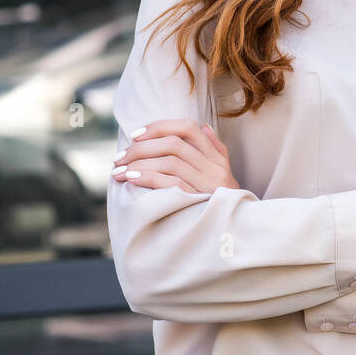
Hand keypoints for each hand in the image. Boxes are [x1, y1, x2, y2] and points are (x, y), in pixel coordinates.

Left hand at [111, 119, 239, 195]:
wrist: (237, 228)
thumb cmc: (223, 200)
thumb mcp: (223, 172)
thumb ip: (214, 149)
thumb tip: (204, 127)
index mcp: (215, 156)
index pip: (188, 128)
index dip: (159, 127)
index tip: (135, 135)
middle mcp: (213, 166)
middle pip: (174, 144)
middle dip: (141, 147)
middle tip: (118, 157)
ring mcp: (207, 183)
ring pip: (170, 161)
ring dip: (138, 163)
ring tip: (118, 171)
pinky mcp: (198, 200)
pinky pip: (170, 183)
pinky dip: (147, 177)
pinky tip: (130, 179)